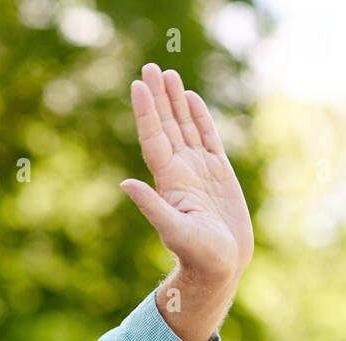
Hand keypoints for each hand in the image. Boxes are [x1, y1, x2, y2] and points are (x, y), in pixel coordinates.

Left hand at [121, 63, 253, 285]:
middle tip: (150, 67)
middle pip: (166, 125)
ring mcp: (199, 170)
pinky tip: (191, 99)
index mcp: (169, 180)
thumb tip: (125, 183)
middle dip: (158, 97)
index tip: (138, 85)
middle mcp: (181, 170)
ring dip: (175, 101)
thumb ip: (152, 206)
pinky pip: (208, 138)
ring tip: (167, 74)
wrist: (220, 267)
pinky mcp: (218, 173)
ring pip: (185, 127)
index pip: (153, 138)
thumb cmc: (198, 255)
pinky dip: (199, 117)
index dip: (146, 112)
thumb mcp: (173, 230)